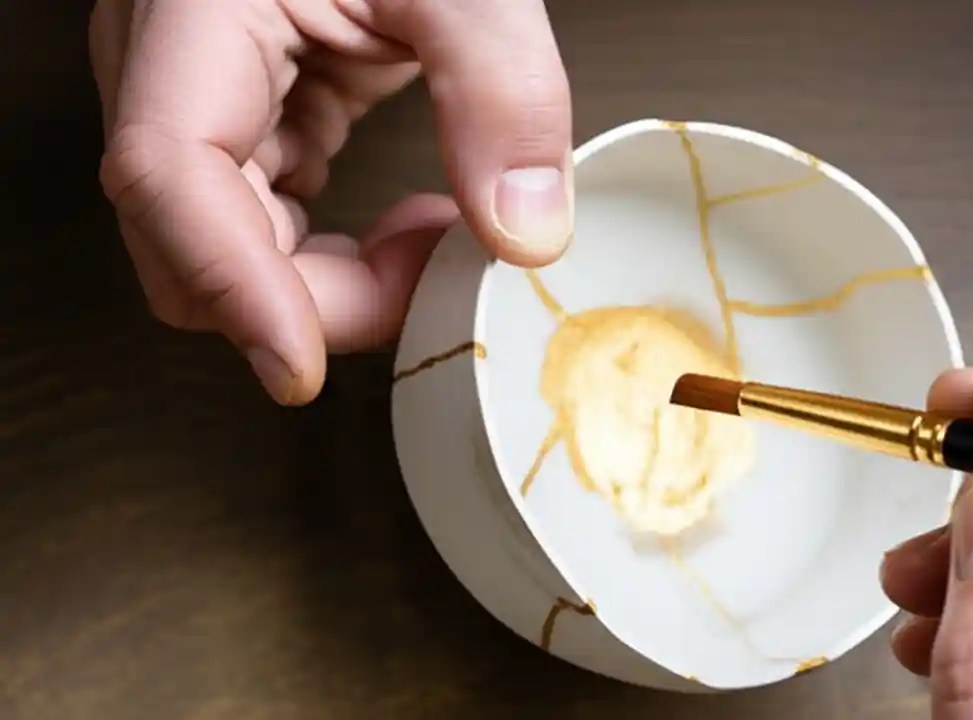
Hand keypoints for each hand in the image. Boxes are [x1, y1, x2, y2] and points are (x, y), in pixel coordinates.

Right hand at [89, 0, 572, 403]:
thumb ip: (502, 91)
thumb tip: (523, 235)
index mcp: (196, 12)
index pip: (167, 170)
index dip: (230, 282)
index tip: (298, 367)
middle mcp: (172, 66)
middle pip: (192, 243)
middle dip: (313, 297)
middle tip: (436, 271)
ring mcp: (206, 100)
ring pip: (230, 252)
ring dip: (332, 282)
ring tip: (436, 239)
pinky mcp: (251, 120)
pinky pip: (270, 224)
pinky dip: (338, 254)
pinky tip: (413, 225)